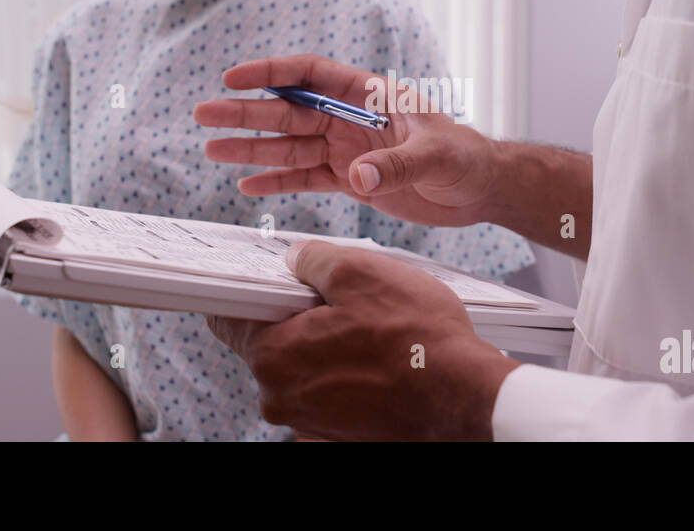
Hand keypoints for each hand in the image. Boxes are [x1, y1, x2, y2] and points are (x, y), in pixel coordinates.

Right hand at [193, 54, 504, 227]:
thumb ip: (397, 164)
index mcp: (369, 94)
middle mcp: (351, 118)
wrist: (481, 189)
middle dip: (246, 112)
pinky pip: (305, 179)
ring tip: (212, 150)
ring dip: (252, 148)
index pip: (310, 73)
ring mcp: (348, 149)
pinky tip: (247, 185)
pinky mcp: (351, 180)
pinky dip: (277, 182)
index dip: (271, 73)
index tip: (233, 78)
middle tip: (203, 115)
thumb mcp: (436, 155)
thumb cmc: (467, 157)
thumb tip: (358, 175)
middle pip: (288, 110)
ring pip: (290, 145)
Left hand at [206, 241, 519, 440]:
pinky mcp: (339, 433)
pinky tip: (380, 357)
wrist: (465, 399)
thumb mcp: (362, 272)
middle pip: (270, 342)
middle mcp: (280, 397)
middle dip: (298, 317)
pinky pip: (329, 391)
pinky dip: (347, 373)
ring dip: (327, 345)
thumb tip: (296, 260)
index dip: (248, 290)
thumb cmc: (417, 339)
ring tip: (372, 329)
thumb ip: (314, 259)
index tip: (270, 278)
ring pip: (303, 367)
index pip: (228, 318)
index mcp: (273, 355)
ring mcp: (309, 421)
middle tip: (342, 298)